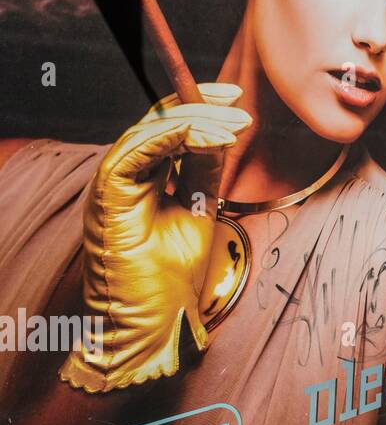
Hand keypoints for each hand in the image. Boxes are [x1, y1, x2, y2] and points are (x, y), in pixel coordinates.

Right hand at [60, 83, 251, 392]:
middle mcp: (121, 178)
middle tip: (240, 108)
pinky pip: (133, 154)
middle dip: (200, 107)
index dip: (197, 106)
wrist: (153, 325)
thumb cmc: (171, 278)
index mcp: (141, 179)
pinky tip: (206, 137)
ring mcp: (110, 188)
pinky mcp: (106, 201)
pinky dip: (171, 138)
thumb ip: (205, 173)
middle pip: (155, 122)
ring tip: (233, 125)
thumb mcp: (201, 211)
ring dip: (193, 122)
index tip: (235, 99)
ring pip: (145, 132)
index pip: (165, 127)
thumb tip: (223, 134)